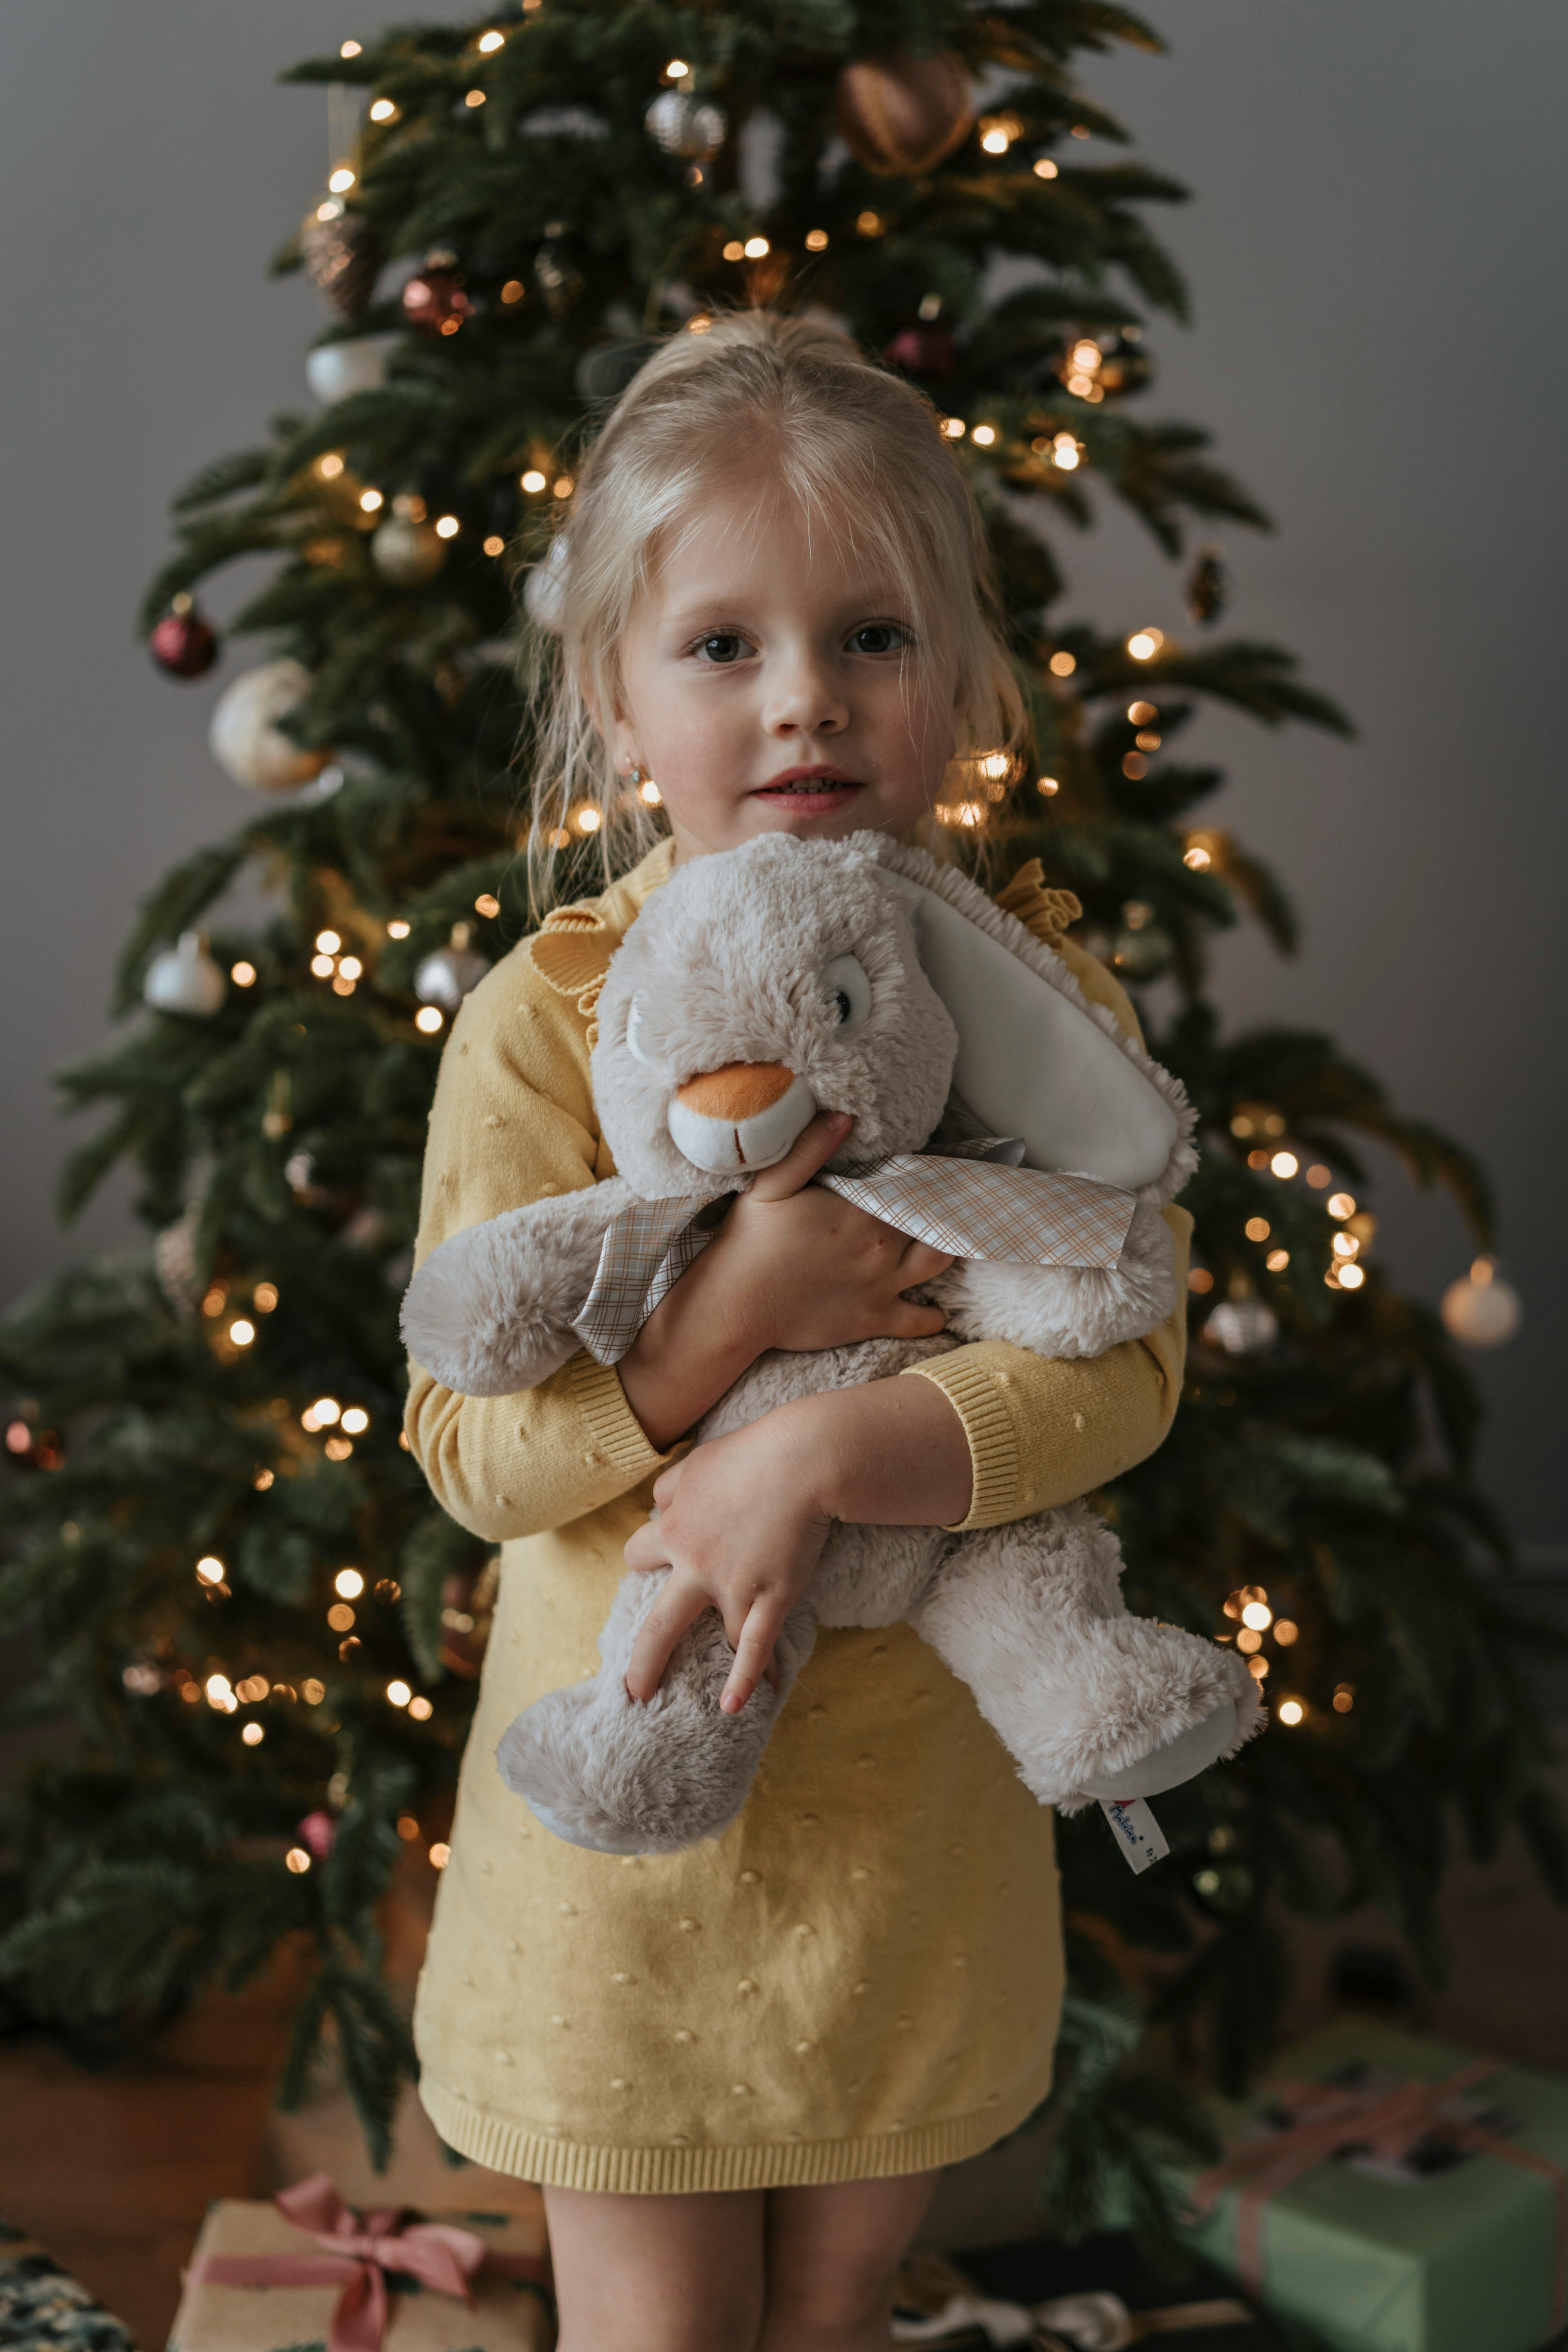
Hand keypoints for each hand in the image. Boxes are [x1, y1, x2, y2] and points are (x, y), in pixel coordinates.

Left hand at [622, 1412, 831, 1714]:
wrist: (803, 1459)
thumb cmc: (751, 1453)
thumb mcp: (696, 1461)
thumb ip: (672, 1485)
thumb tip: (656, 1503)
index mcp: (673, 1527)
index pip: (638, 1555)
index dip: (646, 1562)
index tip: (655, 1570)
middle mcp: (694, 1564)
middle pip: (657, 1624)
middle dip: (643, 1660)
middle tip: (635, 1689)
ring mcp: (731, 1586)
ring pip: (709, 1637)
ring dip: (694, 1668)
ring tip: (685, 1704)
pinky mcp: (769, 1596)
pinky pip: (754, 1647)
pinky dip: (745, 1679)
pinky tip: (733, 1707)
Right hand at [716, 1110, 954, 1354]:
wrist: (735, 1304)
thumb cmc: (749, 1241)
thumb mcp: (772, 1184)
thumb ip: (810, 1148)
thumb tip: (845, 1116)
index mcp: (860, 1210)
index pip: (907, 1185)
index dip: (916, 1177)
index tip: (922, 1168)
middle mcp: (881, 1247)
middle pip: (927, 1220)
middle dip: (934, 1208)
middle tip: (940, 1199)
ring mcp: (882, 1286)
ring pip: (937, 1263)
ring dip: (943, 1250)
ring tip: (940, 1240)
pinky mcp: (874, 1319)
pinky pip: (919, 1321)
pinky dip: (932, 1317)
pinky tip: (936, 1311)